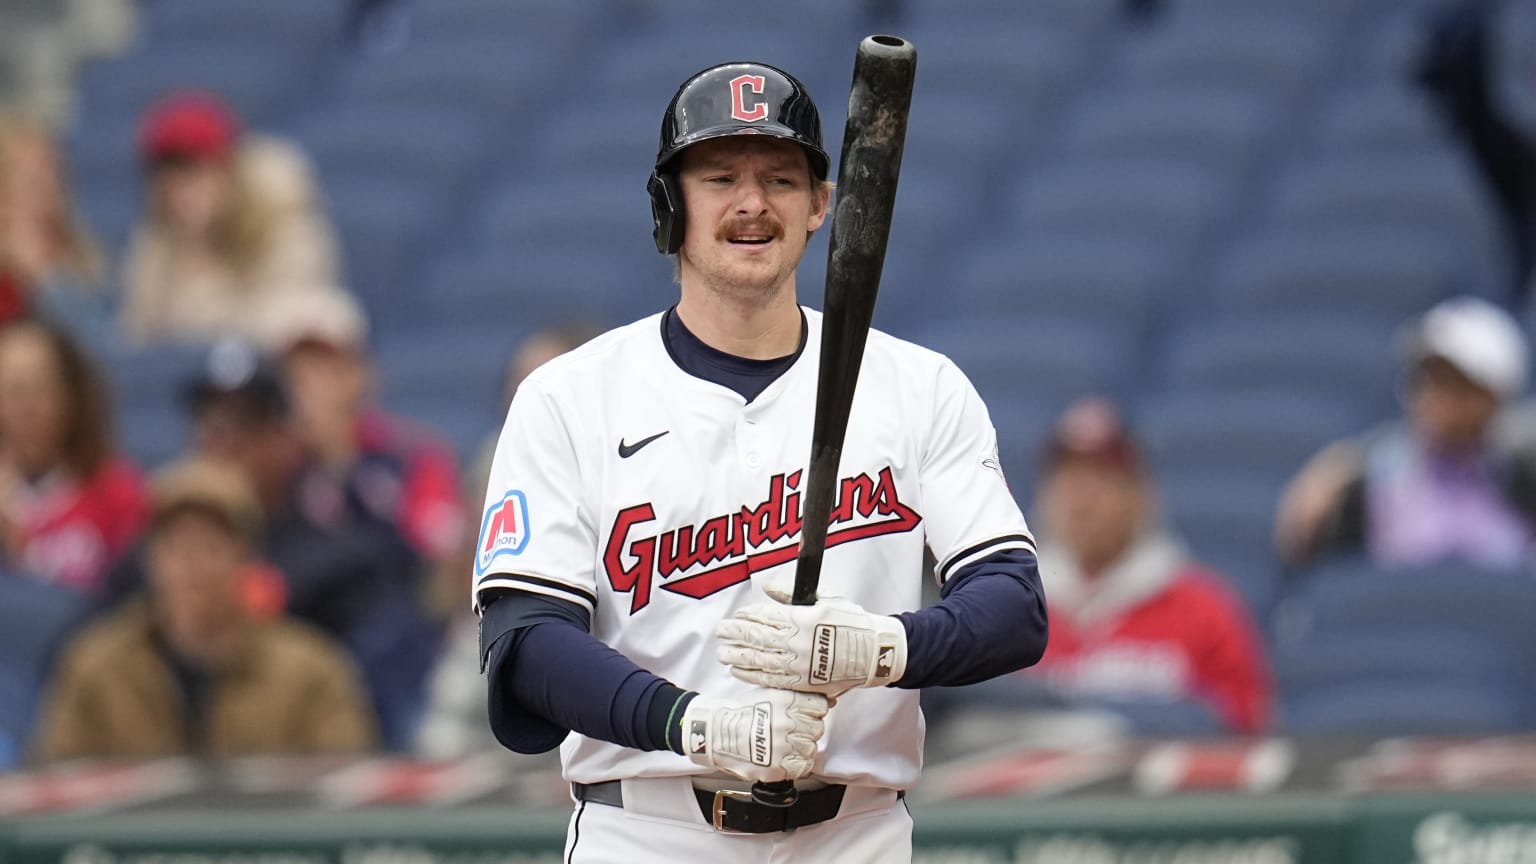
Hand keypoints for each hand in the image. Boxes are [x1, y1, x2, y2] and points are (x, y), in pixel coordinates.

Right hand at [681, 688, 827, 783]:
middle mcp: (786, 723)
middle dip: (807, 730)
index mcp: (786, 701)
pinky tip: (783, 757)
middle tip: (790, 731)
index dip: (813, 712)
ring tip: (784, 745)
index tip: (804, 715)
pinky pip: (801, 768)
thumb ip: (797, 697)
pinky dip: (796, 765)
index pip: (820, 707)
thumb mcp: (770, 693)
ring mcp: (782, 746)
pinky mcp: (776, 768)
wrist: (716, 732)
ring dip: (801, 748)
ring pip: (811, 749)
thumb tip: (829, 701)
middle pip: (817, 729)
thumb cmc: (742, 711)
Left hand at [715, 587, 907, 696]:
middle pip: (757, 638)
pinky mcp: (803, 682)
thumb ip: (793, 595)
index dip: (748, 615)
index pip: (766, 616)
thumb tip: (768, 588)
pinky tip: (738, 671)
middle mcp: (798, 642)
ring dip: (737, 656)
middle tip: (720, 631)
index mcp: (803, 619)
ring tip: (722, 652)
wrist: (875, 653)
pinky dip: (752, 675)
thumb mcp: (827, 599)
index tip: (737, 614)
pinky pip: (771, 679)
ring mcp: (799, 664)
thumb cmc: (853, 623)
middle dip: (736, 634)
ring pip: (760, 660)